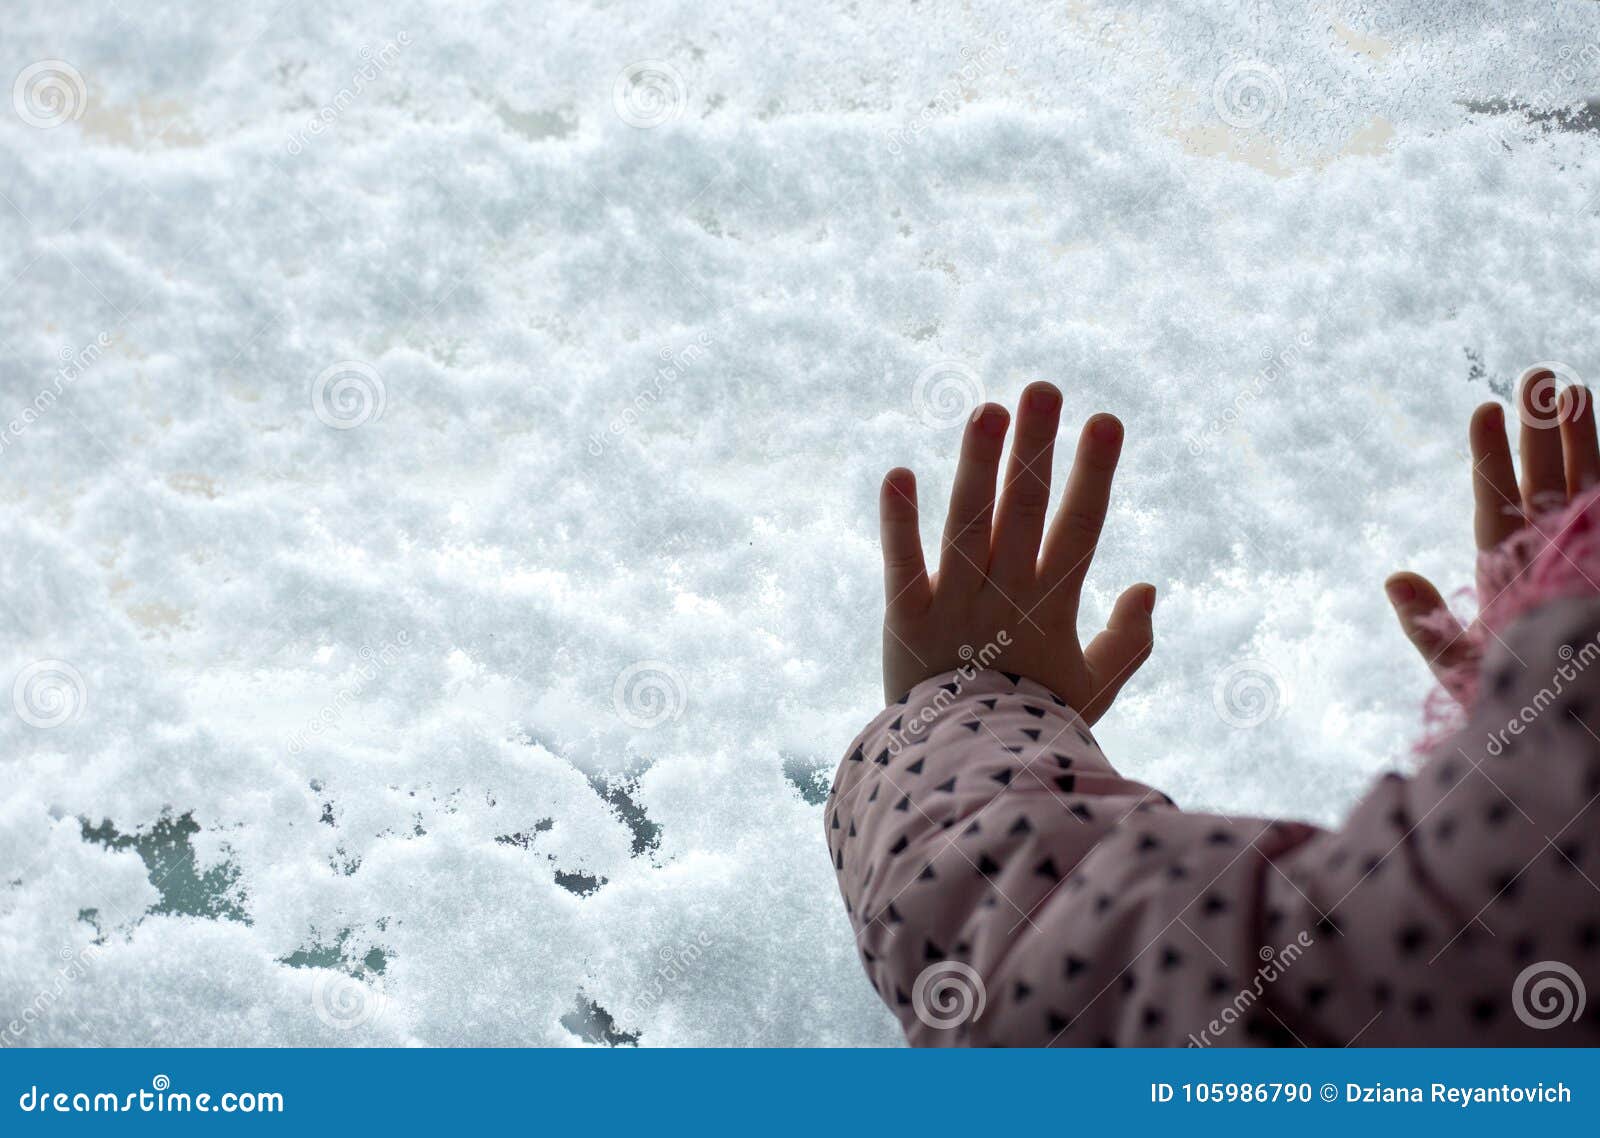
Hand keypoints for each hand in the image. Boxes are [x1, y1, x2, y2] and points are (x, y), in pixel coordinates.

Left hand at [877, 381, 1155, 720]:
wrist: (970, 777)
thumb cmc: (1036, 729)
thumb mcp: (1092, 691)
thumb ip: (1126, 642)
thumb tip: (1148, 588)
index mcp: (1052, 607)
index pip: (1080, 528)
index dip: (1094, 473)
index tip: (1106, 420)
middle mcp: (1006, 594)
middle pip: (1025, 510)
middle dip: (1036, 447)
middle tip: (1043, 389)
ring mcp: (955, 603)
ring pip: (968, 523)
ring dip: (977, 465)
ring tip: (986, 409)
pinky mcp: (906, 618)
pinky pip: (902, 564)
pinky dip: (899, 522)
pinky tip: (897, 472)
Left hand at [1386, 370, 1599, 695]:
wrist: (1581, 723)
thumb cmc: (1519, 703)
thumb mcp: (1465, 669)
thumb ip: (1428, 625)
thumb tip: (1393, 577)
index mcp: (1505, 572)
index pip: (1496, 502)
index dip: (1491, 456)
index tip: (1485, 409)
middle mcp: (1549, 556)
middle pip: (1544, 480)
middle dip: (1542, 431)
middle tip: (1536, 373)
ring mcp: (1588, 555)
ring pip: (1586, 485)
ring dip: (1583, 438)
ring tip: (1573, 388)